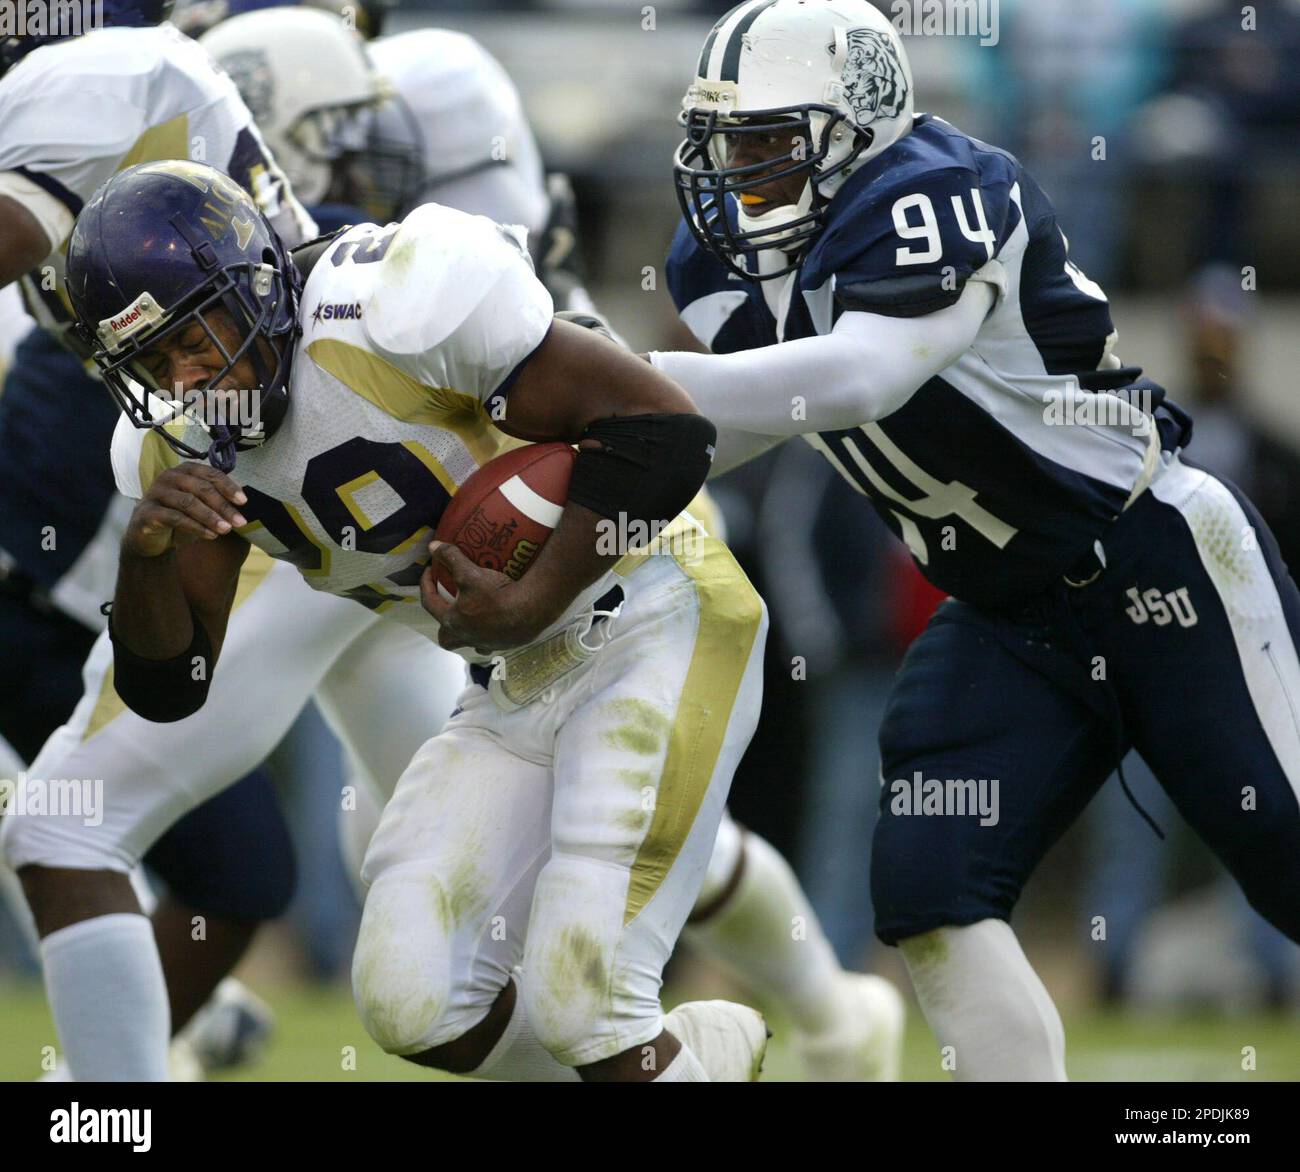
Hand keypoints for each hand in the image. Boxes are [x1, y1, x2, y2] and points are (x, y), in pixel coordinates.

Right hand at [125, 462, 247, 557]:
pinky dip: (195, 527)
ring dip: (210, 517)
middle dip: (223, 506)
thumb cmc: (179, 515)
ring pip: (188, 502)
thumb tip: (242, 503)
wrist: (148, 534)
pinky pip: (174, 518)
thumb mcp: (200, 505)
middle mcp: (169, 476)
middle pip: (201, 488)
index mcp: (185, 471)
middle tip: (240, 522)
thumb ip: (217, 500)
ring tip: (226, 530)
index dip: (228, 486)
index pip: (210, 474)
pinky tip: (210, 535)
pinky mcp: (147, 512)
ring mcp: (155, 492)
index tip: (244, 501)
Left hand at [419, 541, 548, 651]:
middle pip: (446, 638)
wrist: (530, 610)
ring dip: (467, 633)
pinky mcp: (503, 645)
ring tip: (473, 619)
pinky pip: (490, 644)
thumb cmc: (496, 594)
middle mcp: (466, 636)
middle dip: (444, 625)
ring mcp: (484, 643)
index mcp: (453, 621)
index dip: (426, 585)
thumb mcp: (470, 573)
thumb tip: (433, 546)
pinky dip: (489, 637)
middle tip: (450, 609)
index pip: (430, 603)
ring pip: (468, 643)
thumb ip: (451, 558)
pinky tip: (495, 627)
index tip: (430, 571)